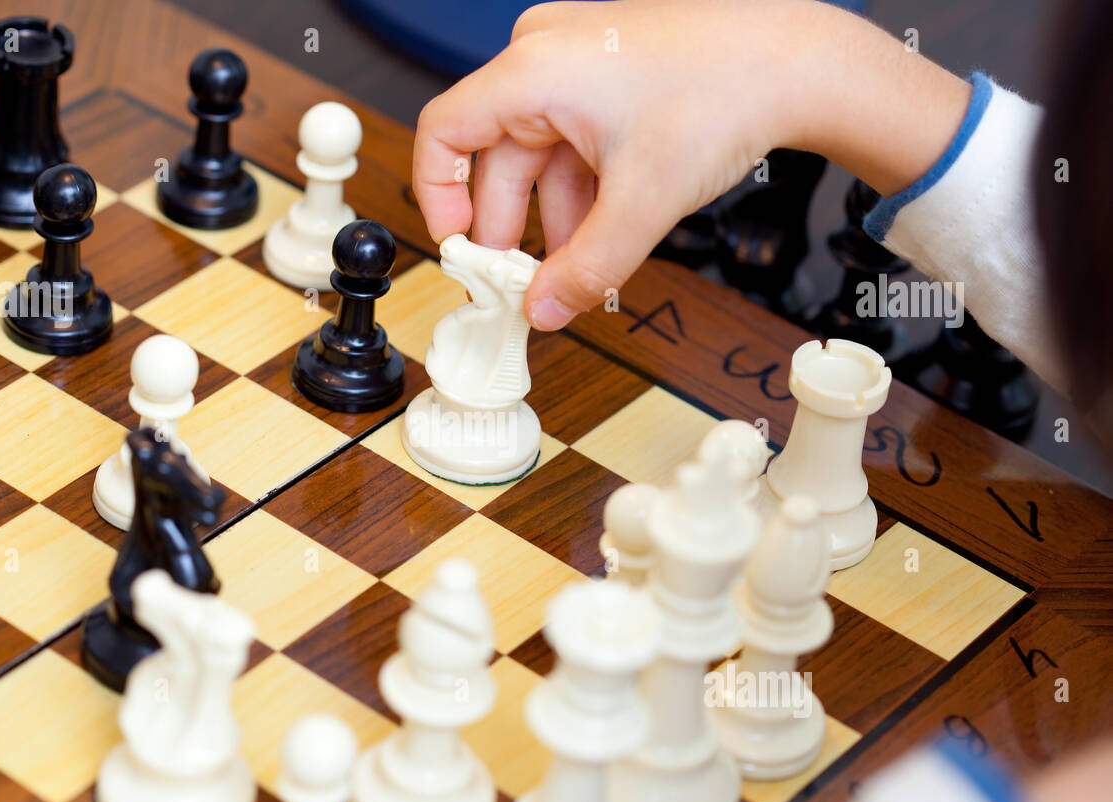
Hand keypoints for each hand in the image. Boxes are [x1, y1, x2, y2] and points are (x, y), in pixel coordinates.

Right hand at [412, 0, 969, 330]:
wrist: (795, 64)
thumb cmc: (724, 97)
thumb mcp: (644, 202)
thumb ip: (585, 267)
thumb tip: (543, 312)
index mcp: (534, 69)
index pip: (445, 132)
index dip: (441, 198)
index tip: (462, 249)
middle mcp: (545, 54)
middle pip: (495, 155)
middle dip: (513, 226)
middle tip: (524, 282)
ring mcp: (576, 60)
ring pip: (538, 155)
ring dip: (555, 215)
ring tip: (582, 263)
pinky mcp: (604, 74)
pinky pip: (570, 141)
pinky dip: (582, 188)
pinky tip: (606, 228)